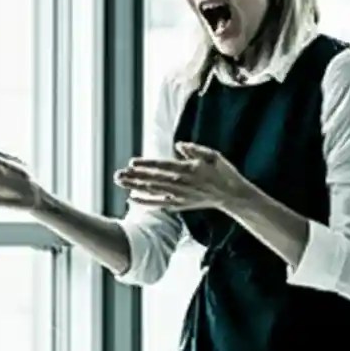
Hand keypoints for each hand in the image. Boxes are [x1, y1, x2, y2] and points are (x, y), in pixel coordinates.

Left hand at [114, 142, 248, 211]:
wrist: (232, 196)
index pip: (163, 166)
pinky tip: (131, 198)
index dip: (147, 165)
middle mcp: (181, 184)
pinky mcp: (179, 205)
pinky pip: (158, 203)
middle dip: (134, 177)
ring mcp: (179, 196)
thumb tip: (178, 145)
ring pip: (153, 191)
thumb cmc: (223, 172)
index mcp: (188, 170)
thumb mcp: (213, 155)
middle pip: (153, 180)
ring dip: (135, 187)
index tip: (132, 162)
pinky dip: (145, 201)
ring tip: (119, 182)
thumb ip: (195, 150)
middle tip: (117, 174)